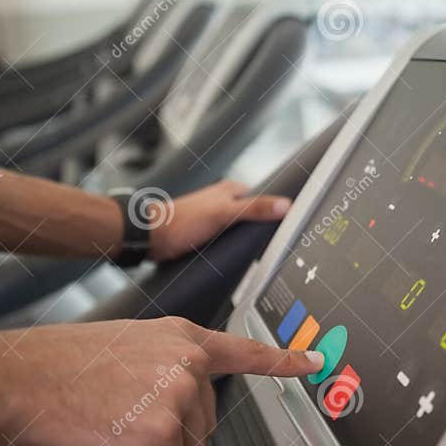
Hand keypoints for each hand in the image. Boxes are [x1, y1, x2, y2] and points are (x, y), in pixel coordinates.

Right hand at [0, 317, 322, 445]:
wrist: (26, 379)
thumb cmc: (67, 366)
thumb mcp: (132, 346)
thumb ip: (170, 365)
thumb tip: (187, 397)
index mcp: (183, 337)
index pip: (246, 351)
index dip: (285, 360)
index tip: (314, 362)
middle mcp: (190, 362)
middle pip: (208, 421)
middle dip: (172, 431)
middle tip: (126, 414)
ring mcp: (181, 393)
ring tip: (117, 422)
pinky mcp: (166, 428)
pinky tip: (115, 440)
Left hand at [148, 180, 291, 262]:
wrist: (152, 239)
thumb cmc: (182, 222)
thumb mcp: (224, 213)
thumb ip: (255, 208)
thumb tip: (285, 205)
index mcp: (232, 190)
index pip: (266, 198)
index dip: (279, 210)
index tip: (293, 222)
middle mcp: (226, 201)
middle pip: (257, 214)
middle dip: (266, 227)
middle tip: (280, 242)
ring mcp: (218, 218)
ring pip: (244, 228)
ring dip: (251, 239)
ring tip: (263, 251)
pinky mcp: (210, 233)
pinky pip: (233, 239)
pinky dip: (239, 247)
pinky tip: (242, 256)